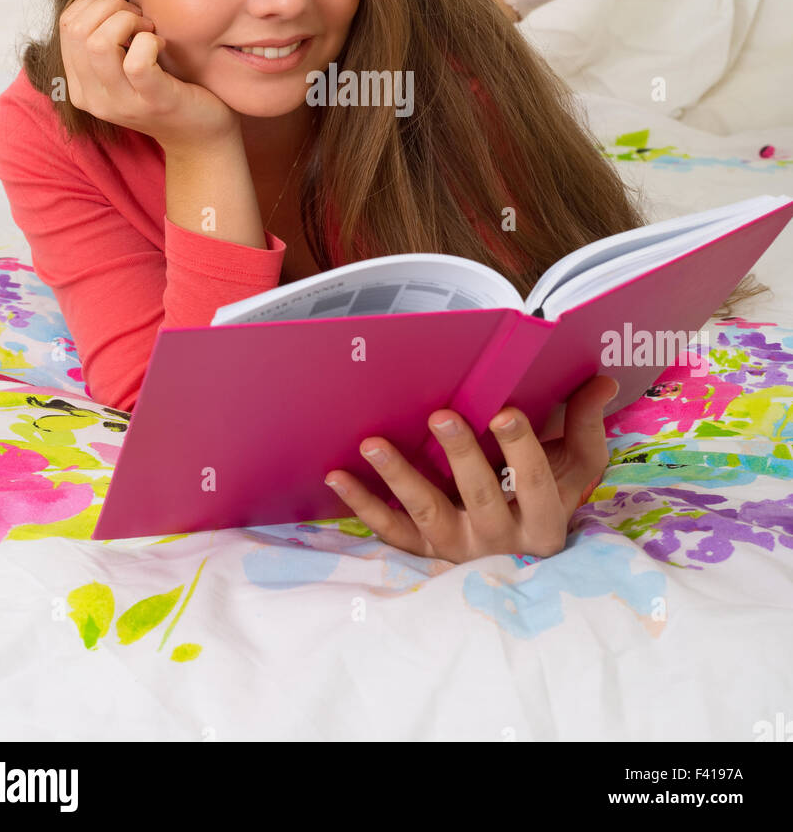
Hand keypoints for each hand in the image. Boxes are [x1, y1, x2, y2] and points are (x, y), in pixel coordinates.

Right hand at [59, 0, 239, 149]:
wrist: (201, 133)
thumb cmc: (166, 86)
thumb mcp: (126, 61)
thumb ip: (107, 34)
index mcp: (79, 85)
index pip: (66, 24)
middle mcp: (91, 98)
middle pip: (77, 28)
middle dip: (110, 5)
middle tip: (140, 13)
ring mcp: (120, 104)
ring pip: (98, 42)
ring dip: (127, 20)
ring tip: (148, 27)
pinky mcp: (153, 103)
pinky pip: (137, 60)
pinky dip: (149, 40)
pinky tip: (161, 44)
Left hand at [324, 374, 617, 561]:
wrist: (521, 561)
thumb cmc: (548, 500)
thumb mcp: (576, 469)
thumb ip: (586, 423)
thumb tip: (601, 378)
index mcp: (542, 519)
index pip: (534, 482)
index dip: (520, 448)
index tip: (505, 411)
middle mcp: (498, 539)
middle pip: (479, 495)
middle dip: (460, 455)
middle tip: (440, 414)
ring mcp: (457, 548)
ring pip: (427, 513)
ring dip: (398, 477)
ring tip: (373, 442)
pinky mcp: (424, 551)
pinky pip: (390, 531)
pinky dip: (362, 505)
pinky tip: (336, 476)